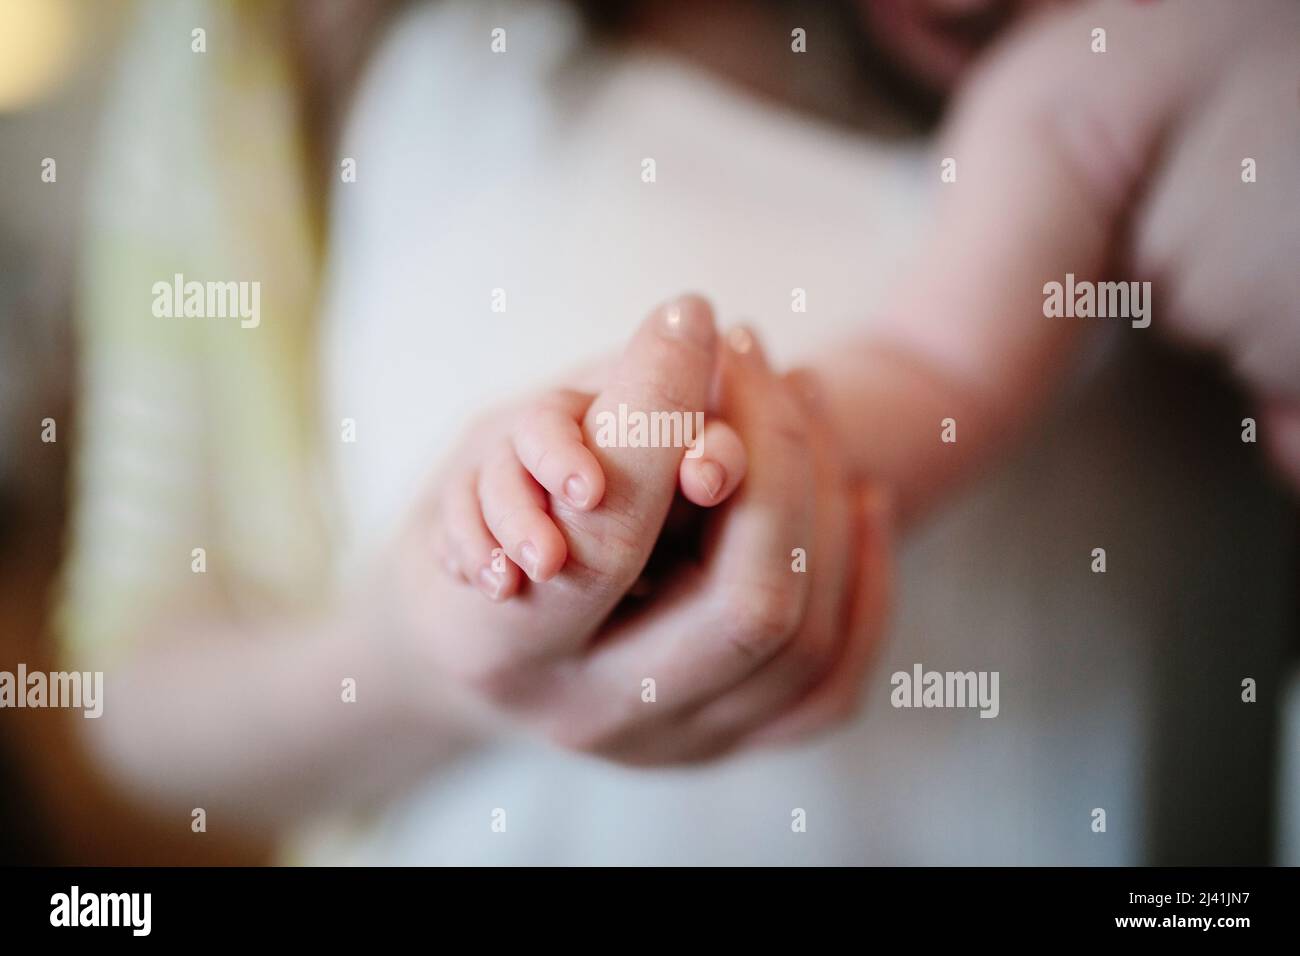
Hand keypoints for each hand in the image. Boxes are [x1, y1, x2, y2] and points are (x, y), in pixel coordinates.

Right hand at [375, 297, 893, 760]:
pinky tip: (863, 495)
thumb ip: (589, 414)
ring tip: (803, 386)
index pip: (612, 538)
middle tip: (750, 349)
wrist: (475, 647)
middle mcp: (592, 717)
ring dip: (828, 500)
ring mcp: (669, 748)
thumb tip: (698, 329)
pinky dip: (866, 585)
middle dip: (776, 456)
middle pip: (745, 605)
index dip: (662, 418)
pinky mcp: (728, 749)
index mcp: (502, 650)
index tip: (689, 317)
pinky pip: (833, 688)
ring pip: (806, 642)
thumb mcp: (492, 454)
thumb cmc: (481, 527)